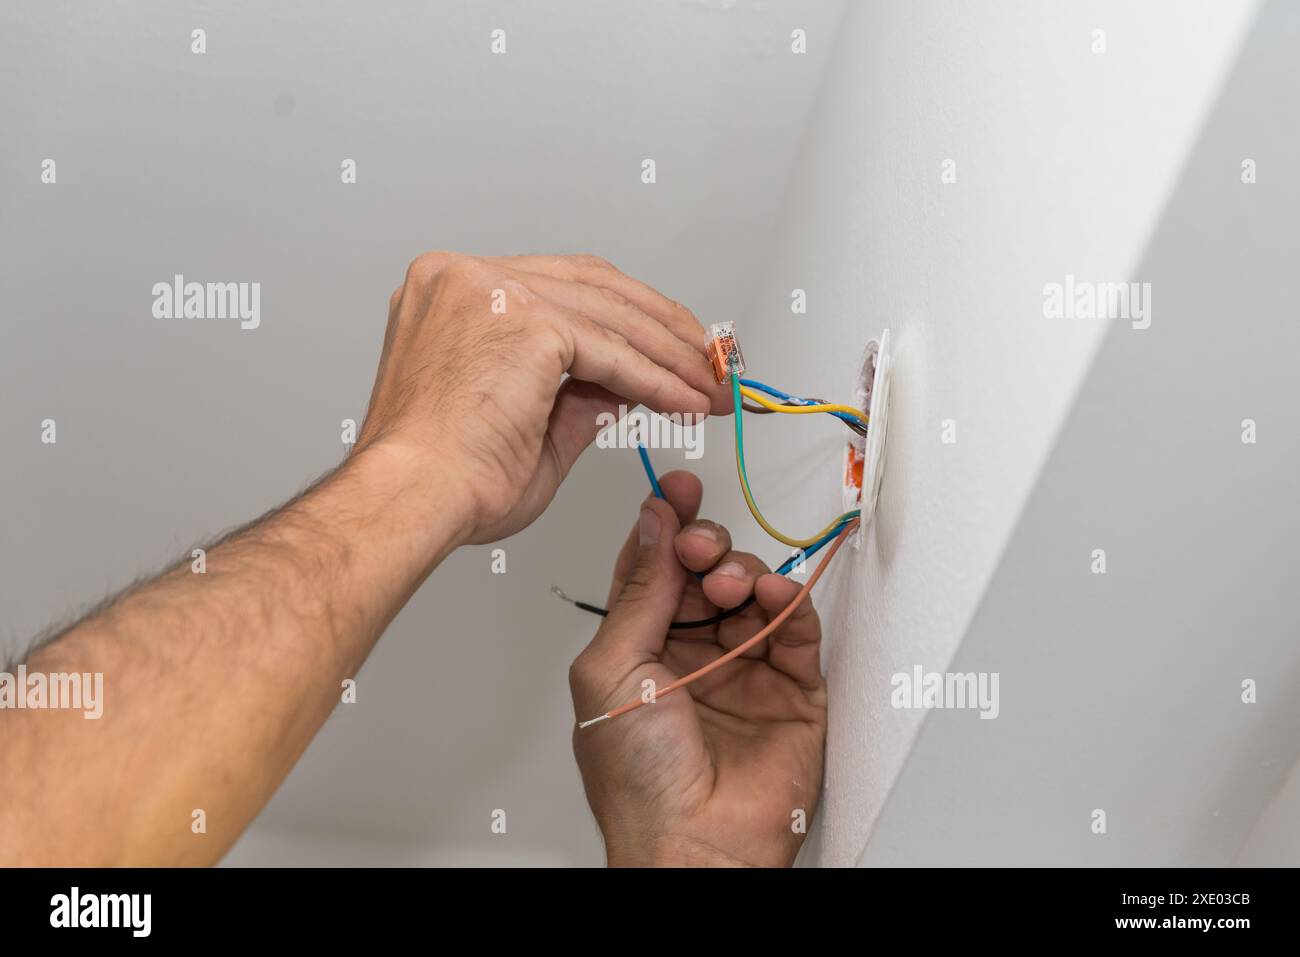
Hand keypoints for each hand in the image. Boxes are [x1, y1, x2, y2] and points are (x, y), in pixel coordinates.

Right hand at [352, 252, 729, 545]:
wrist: (409, 503)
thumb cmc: (446, 480)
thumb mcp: (529, 424)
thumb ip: (581, 395)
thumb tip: (630, 386)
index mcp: (453, 292)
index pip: (563, 287)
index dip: (625, 318)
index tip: (669, 350)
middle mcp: (465, 276)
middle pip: (594, 286)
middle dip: (661, 329)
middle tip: (705, 365)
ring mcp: (490, 288)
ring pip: (610, 314)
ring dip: (670, 356)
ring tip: (708, 388)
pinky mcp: (522, 318)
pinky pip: (611, 350)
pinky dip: (656, 379)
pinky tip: (685, 403)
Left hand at [569, 471, 827, 866]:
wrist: (694, 844)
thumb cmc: (637, 778)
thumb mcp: (615, 669)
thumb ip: (640, 592)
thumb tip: (654, 524)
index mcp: (640, 647)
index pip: (654, 568)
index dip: (664, 524)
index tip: (675, 487)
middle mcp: (692, 652)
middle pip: (704, 571)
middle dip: (704, 545)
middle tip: (700, 546)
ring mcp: (743, 667)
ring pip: (750, 589)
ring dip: (740, 571)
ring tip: (726, 585)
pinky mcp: (791, 686)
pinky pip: (795, 626)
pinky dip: (788, 600)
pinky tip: (771, 593)